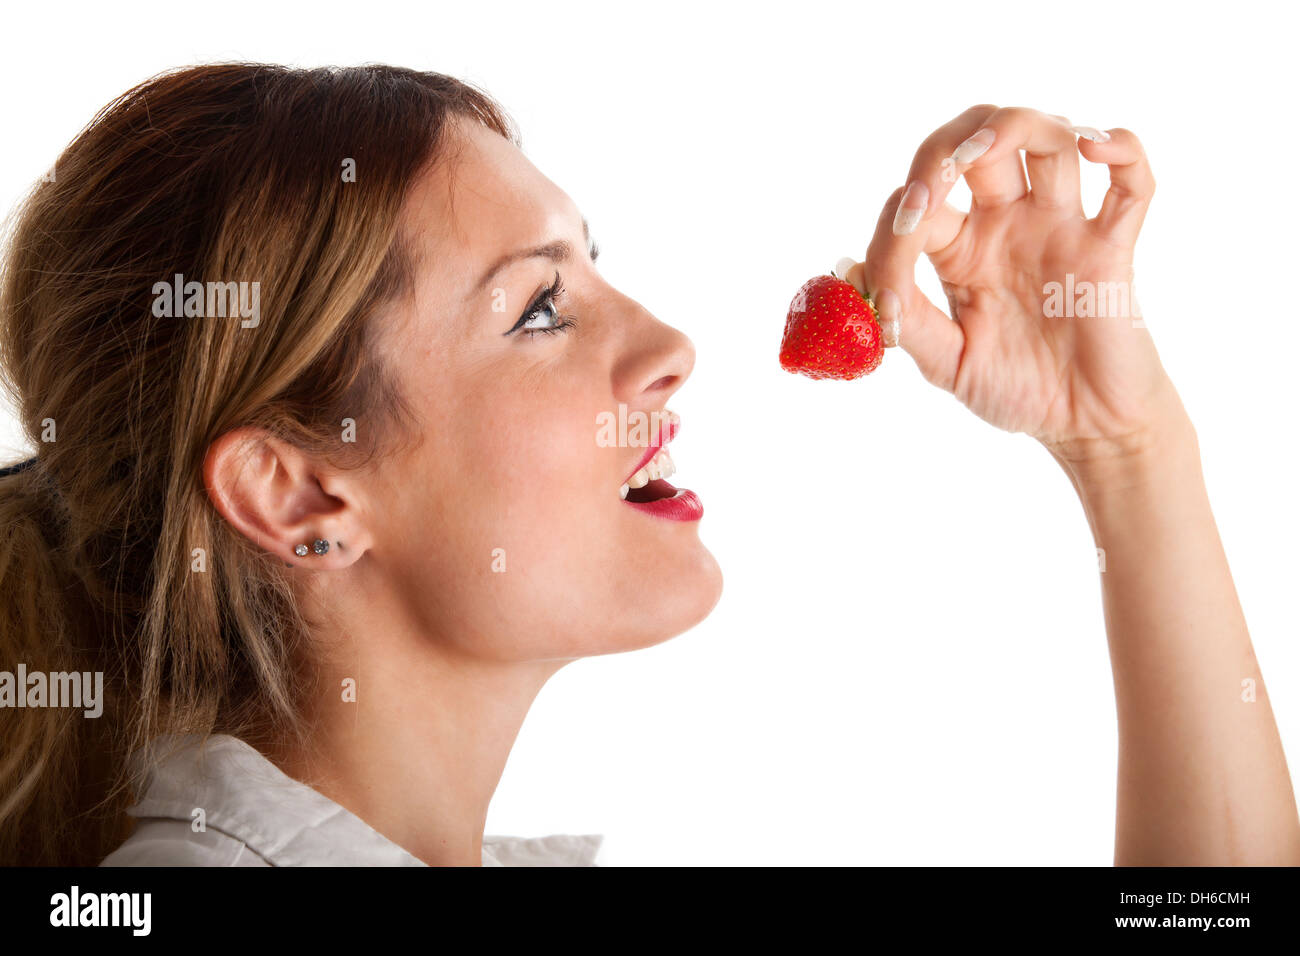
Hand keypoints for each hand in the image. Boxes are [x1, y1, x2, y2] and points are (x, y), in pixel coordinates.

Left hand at [844, 105, 1181, 464]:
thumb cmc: (1015, 390)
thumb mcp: (946, 362)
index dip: (900, 219)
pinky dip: (1122, 151)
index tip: (891, 268)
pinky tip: (1093, 147)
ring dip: (1017, 127)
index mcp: (959, 249)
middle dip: (949, 145)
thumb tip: (850, 270)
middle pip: (980, 142)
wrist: (1083, 426)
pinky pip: (1132, 184)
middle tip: (934, 179)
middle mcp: (1008, 224)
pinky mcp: (1113, 247)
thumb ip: (904, 318)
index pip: (921, 201)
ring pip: (1048, 140)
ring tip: (987, 148)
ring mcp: (1061, 228)